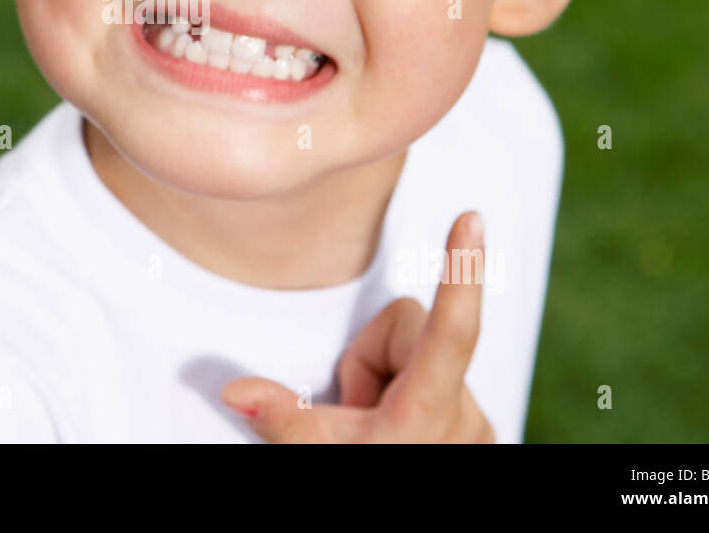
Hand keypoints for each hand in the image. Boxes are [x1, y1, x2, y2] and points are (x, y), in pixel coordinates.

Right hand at [220, 210, 493, 442]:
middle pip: (408, 330)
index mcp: (428, 410)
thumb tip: (233, 388)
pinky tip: (397, 433)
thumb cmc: (367, 488)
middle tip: (356, 410)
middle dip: (373, 358)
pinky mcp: (473, 429)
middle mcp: (466, 413)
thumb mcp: (318, 455)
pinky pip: (436, 380)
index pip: (449, 328)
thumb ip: (281, 416)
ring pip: (420, 356)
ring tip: (377, 427)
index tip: (471, 220)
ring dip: (389, 381)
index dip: (460, 269)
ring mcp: (474, 423)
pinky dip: (409, 396)